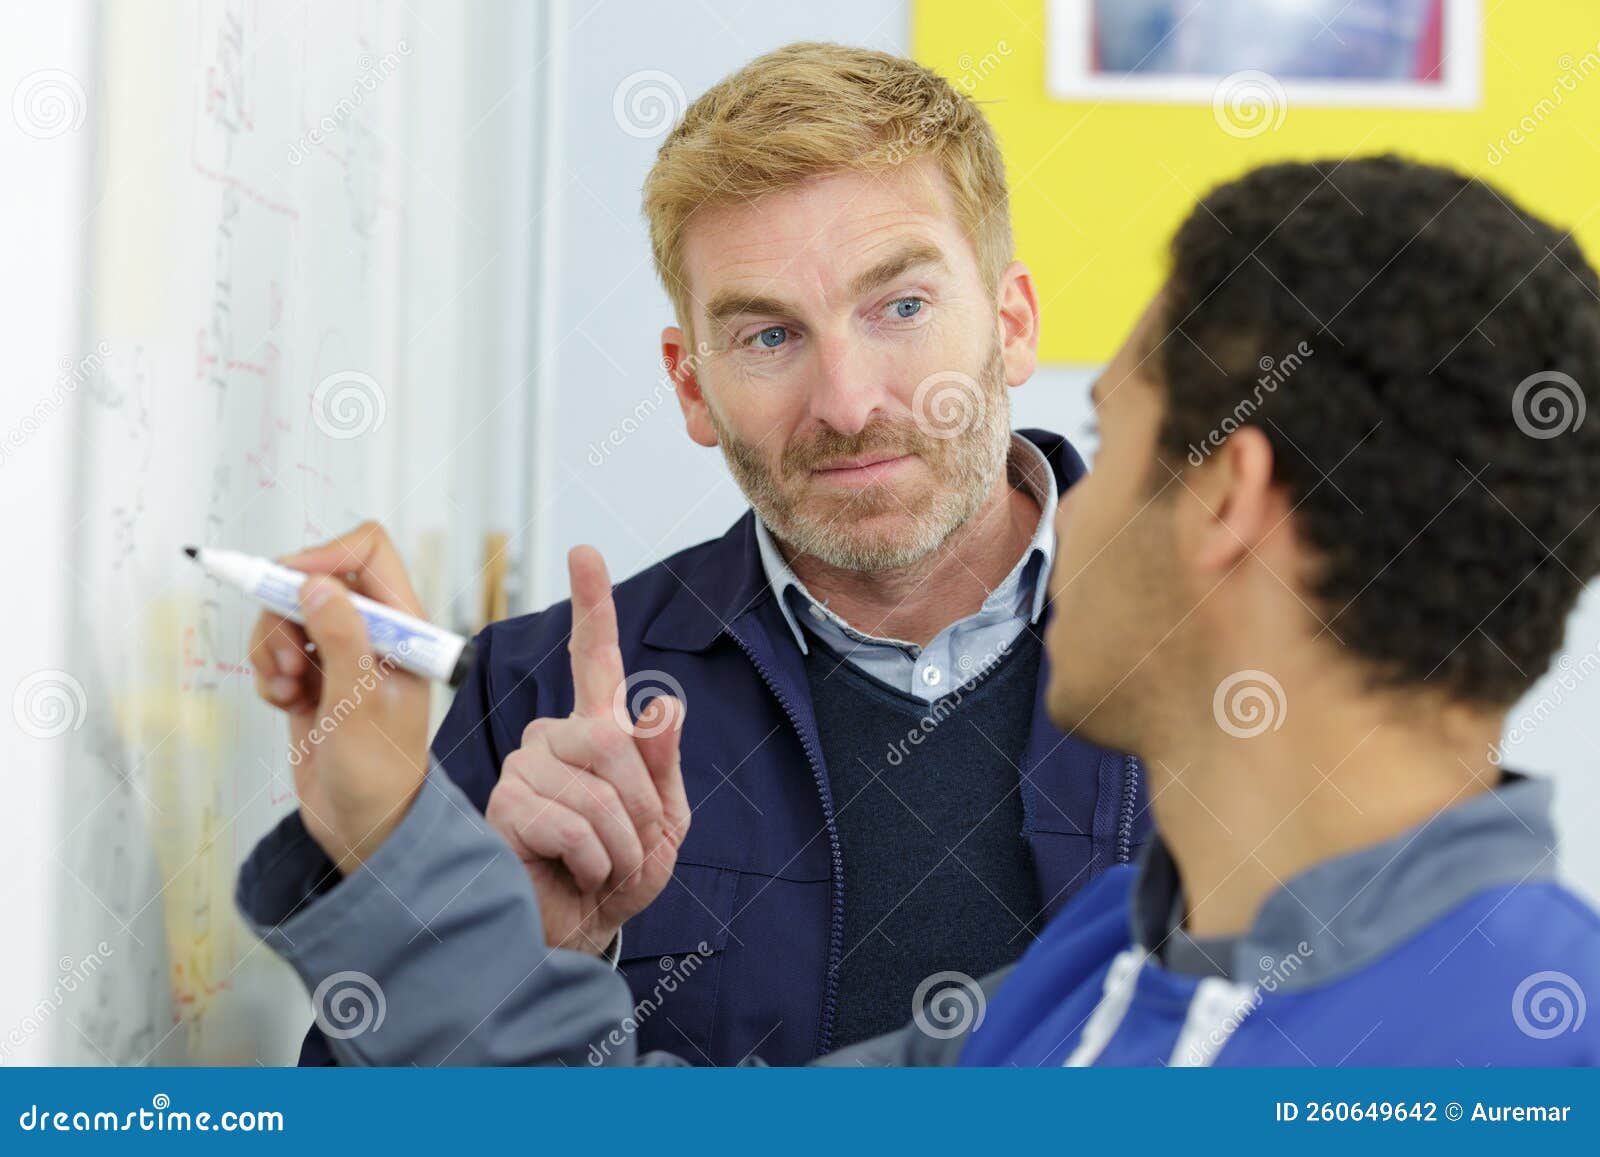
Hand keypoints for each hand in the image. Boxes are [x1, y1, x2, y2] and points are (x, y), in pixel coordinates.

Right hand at [248, 521, 431, 870]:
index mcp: (404, 627)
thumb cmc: (379, 775)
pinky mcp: (312, 680)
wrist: (365, 828)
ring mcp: (341, 656)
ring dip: (272, 646)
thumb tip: (316, 584)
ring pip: (287, 614)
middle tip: (289, 662)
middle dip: (285, 613)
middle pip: (314, 579)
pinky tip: (284, 704)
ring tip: (287, 689)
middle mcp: (374, 634)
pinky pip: (275, 650)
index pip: (368, 551)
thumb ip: (341, 639)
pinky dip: (268, 671)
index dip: (324, 555)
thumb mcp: (358, 705)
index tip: (291, 585)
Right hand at [485, 545, 690, 955]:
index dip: (591, 605)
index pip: (593, 659)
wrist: (578, 938)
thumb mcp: (663, 822)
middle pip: (611, 739)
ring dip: (620, 843)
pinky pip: (572, 823)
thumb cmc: (619, 876)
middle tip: (634, 848)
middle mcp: (551, 739)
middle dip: (641, 806)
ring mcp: (522, 769)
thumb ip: (663, 764)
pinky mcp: (502, 808)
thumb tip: (660, 705)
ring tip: (603, 867)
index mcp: (595, 733)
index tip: (585, 553)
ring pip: (596, 789)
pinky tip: (579, 876)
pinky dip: (595, 861)